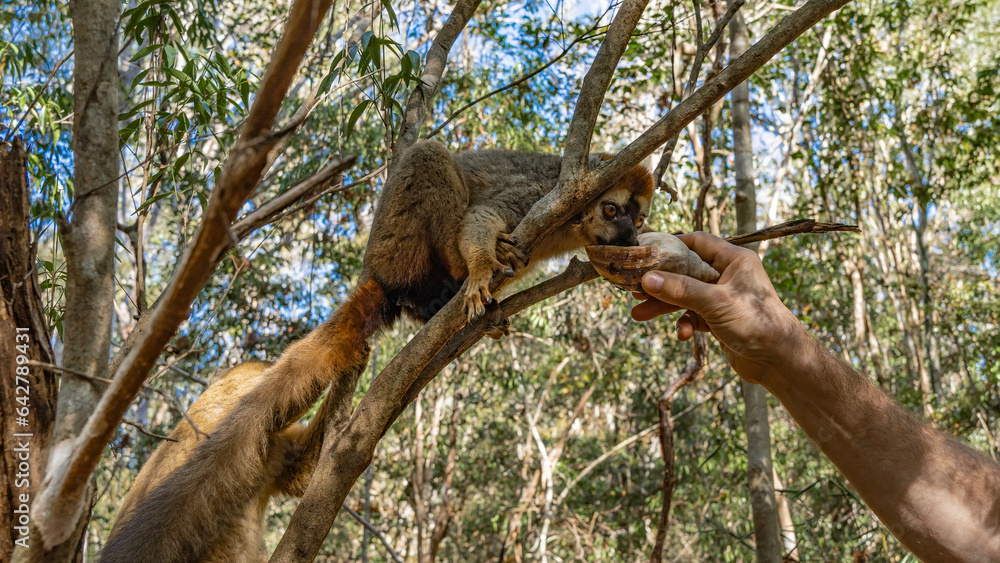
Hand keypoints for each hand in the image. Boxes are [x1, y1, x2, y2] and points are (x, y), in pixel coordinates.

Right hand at [630, 232, 808, 384]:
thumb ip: (681, 290)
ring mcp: (723, 298)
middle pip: (685, 271)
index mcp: (734, 260)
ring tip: (639, 314)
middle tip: (634, 287)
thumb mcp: (715, 303)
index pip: (697, 242)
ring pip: (686, 296)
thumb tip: (647, 279)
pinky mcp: (720, 319)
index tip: (644, 252)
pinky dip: (686, 323)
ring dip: (665, 305)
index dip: (670, 245)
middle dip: (661, 281)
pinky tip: (683, 335)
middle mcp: (729, 275)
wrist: (780, 362)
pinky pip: (694, 315)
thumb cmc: (757, 323)